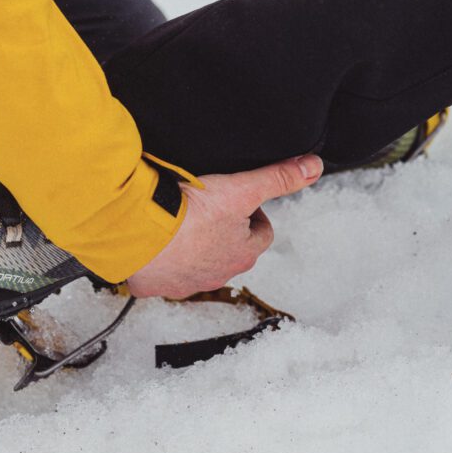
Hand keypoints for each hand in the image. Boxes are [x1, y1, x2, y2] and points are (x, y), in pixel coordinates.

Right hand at [126, 155, 322, 298]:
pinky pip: (163, 274)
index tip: (242, 203)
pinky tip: (155, 241)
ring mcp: (186, 282)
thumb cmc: (188, 215)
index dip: (255, 216)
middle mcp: (218, 274)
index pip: (262, 235)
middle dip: (225, 232)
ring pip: (198, 265)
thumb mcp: (240, 188)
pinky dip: (162, 260)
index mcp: (242, 254)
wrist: (139, 232)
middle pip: (231, 252)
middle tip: (210, 209)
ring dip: (195, 247)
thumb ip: (277, 178)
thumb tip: (312, 167)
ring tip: (182, 222)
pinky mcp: (155, 285)